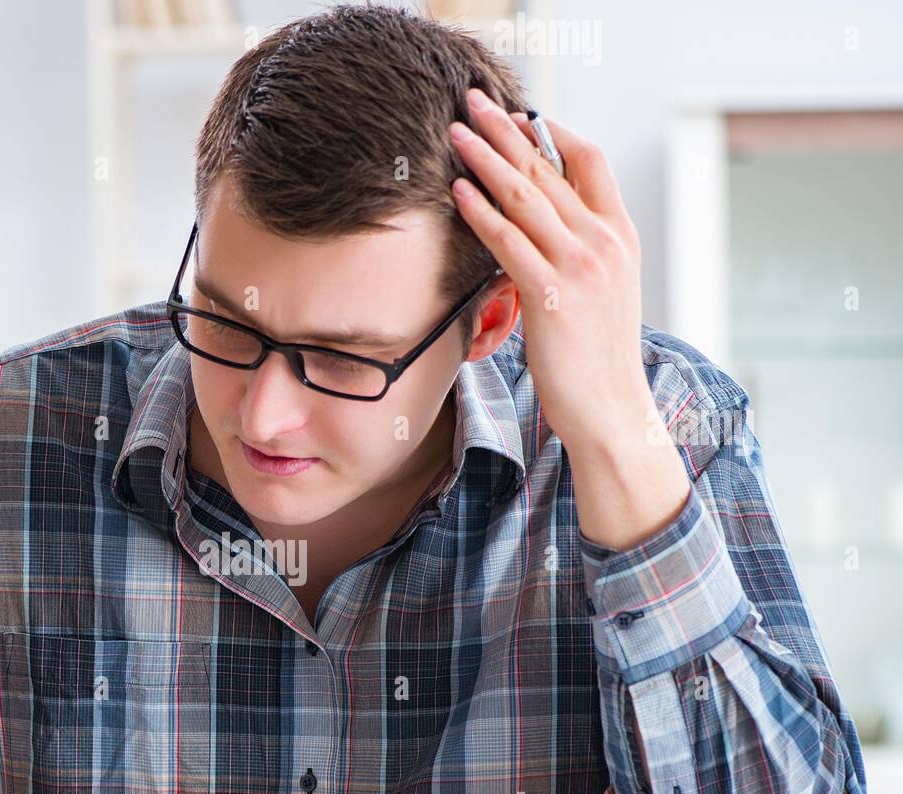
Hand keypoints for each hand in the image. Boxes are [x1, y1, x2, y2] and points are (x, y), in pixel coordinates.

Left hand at [448, 89, 687, 548]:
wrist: (611, 410)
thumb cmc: (595, 360)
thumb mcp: (598, 295)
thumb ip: (576, 255)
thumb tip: (537, 234)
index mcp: (620, 236)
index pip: (590, 162)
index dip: (553, 132)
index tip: (521, 114)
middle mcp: (604, 241)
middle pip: (550, 168)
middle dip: (507, 130)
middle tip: (474, 102)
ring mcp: (581, 266)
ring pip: (527, 195)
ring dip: (486, 158)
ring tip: (455, 132)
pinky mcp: (552, 295)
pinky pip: (510, 241)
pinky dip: (482, 211)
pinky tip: (459, 190)